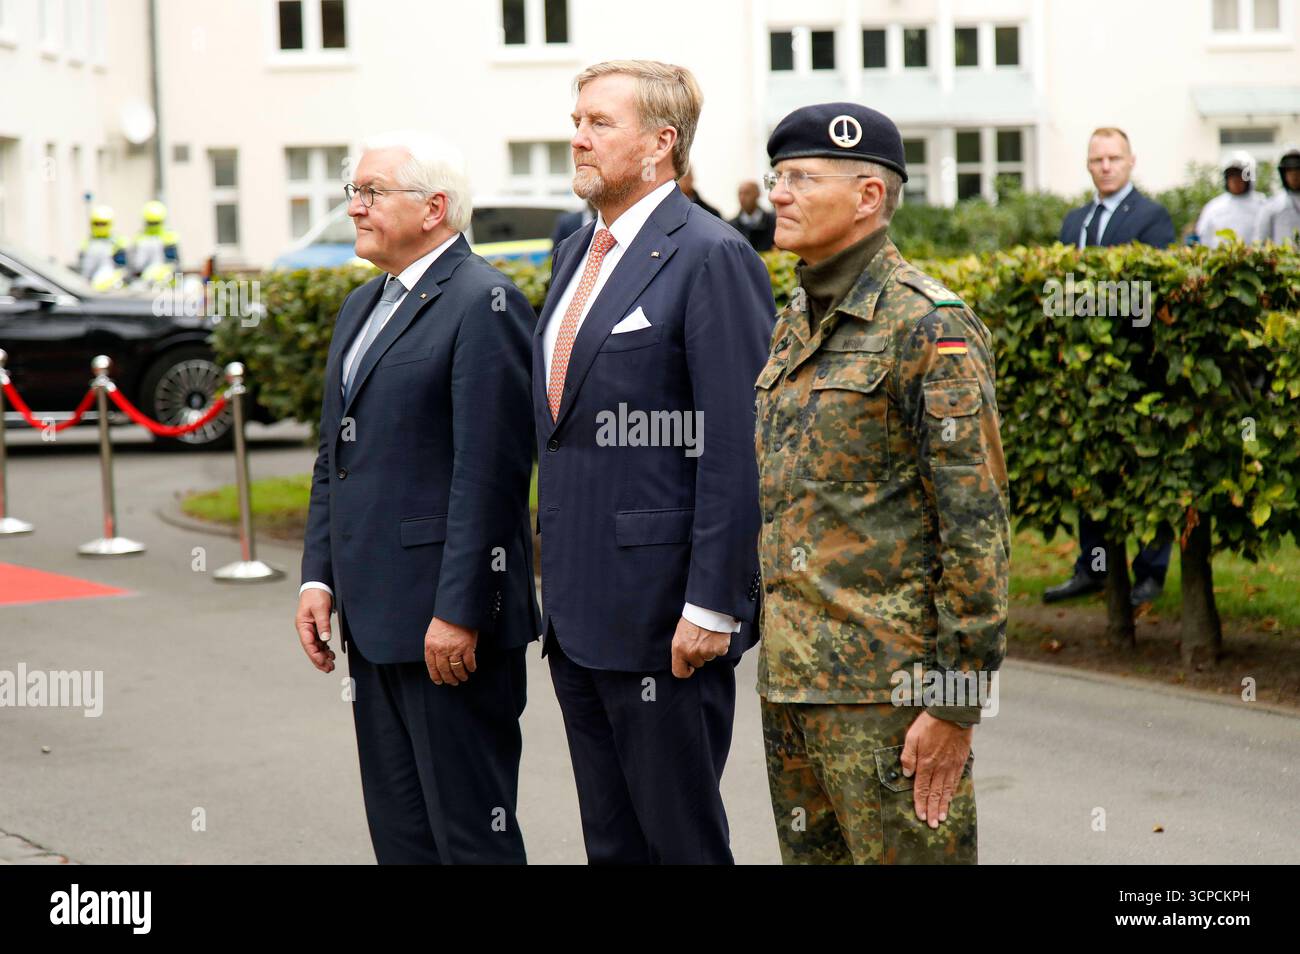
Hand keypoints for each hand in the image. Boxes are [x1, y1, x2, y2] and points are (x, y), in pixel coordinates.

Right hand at [295, 588, 335, 672]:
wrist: (317, 585)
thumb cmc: (316, 595)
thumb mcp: (320, 609)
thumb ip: (323, 624)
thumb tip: (325, 639)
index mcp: (303, 626)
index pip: (308, 644)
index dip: (315, 655)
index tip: (323, 663)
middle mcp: (306, 629)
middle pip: (311, 648)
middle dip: (319, 660)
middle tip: (329, 669)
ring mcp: (311, 629)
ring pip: (316, 646)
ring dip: (323, 656)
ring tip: (331, 665)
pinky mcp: (317, 627)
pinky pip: (320, 641)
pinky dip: (325, 649)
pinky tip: (330, 654)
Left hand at [424, 617, 477, 685]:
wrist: (457, 610)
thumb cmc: (445, 620)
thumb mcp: (432, 633)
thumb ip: (433, 647)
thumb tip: (437, 661)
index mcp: (430, 646)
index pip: (431, 666)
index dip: (435, 676)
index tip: (439, 682)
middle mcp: (441, 650)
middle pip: (444, 670)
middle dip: (449, 679)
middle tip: (453, 682)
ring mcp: (455, 649)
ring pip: (457, 668)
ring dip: (460, 675)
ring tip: (463, 678)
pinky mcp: (467, 647)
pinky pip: (469, 662)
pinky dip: (471, 667)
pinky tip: (471, 669)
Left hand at [670, 617, 730, 678]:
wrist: (708, 607)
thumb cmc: (694, 617)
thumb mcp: (680, 632)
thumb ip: (681, 646)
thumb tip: (683, 656)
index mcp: (679, 648)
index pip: (679, 672)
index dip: (685, 671)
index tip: (689, 668)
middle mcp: (692, 652)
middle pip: (697, 663)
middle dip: (699, 655)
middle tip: (701, 641)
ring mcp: (706, 652)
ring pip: (709, 657)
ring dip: (710, 649)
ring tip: (708, 635)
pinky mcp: (720, 649)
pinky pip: (720, 651)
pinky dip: (720, 645)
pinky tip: (716, 635)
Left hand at [900, 711, 972, 828]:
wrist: (952, 713)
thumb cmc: (929, 723)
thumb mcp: (911, 736)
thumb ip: (908, 756)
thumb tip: (906, 774)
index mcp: (925, 762)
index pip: (922, 788)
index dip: (920, 803)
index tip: (921, 816)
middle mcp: (939, 767)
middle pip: (935, 793)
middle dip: (933, 810)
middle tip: (933, 825)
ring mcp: (951, 765)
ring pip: (946, 790)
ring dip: (943, 805)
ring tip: (942, 818)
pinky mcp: (960, 761)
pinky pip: (956, 781)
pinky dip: (952, 793)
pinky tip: (951, 799)